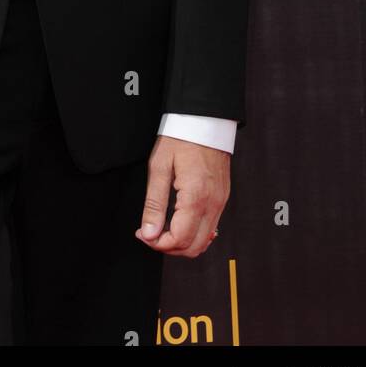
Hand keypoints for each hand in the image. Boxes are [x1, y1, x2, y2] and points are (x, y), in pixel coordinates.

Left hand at [134, 134, 228, 257]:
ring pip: (204, 241)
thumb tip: (148, 233)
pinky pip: (211, 227)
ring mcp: (221, 202)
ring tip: (162, 228)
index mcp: (196, 197)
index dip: (158, 244)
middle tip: (150, 234)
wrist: (205, 119)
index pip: (179, 239)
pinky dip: (194, 233)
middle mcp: (213, 204)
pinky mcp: (222, 198)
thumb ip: (154, 204)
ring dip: (182, 242)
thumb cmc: (181, 137)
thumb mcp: (159, 167)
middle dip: (169, 247)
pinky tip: (178, 223)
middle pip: (194, 247)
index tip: (143, 235)